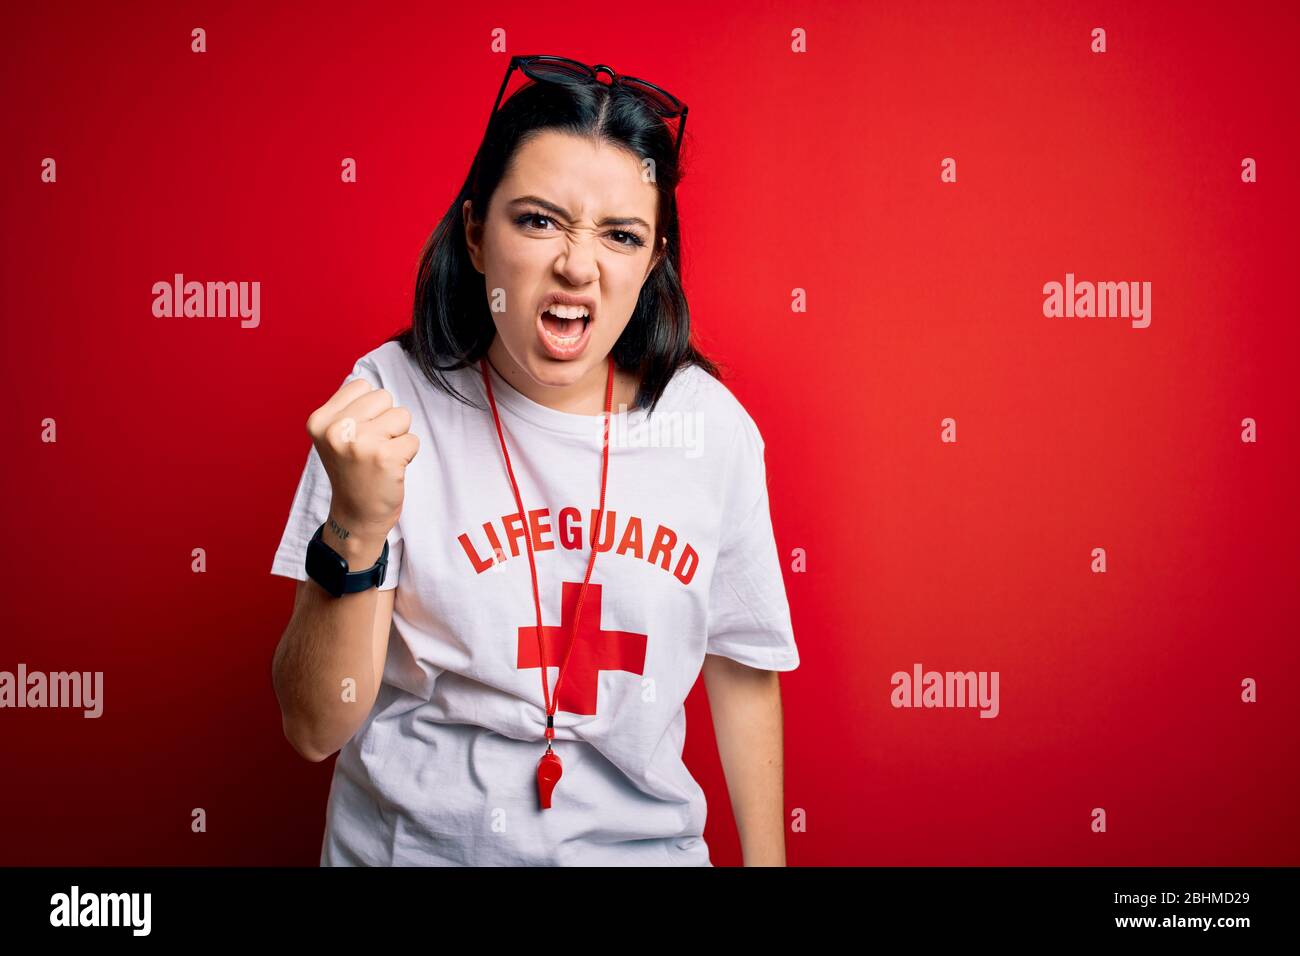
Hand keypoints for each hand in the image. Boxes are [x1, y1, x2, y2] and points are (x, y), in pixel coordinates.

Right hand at [306, 376, 419, 548]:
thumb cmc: (352, 471)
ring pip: (402, 416)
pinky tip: (390, 470)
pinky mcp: (385, 458)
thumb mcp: (335, 436)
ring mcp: (360, 444)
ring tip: (381, 457)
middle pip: (384, 397)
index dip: (370, 409)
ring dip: (398, 437)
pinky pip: (413, 439)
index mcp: (320, 420)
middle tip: (372, 448)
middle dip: (386, 420)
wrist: (356, 516)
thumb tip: (372, 384)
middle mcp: (336, 430)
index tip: (359, 434)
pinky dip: (407, 454)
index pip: (363, 386)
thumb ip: (349, 408)